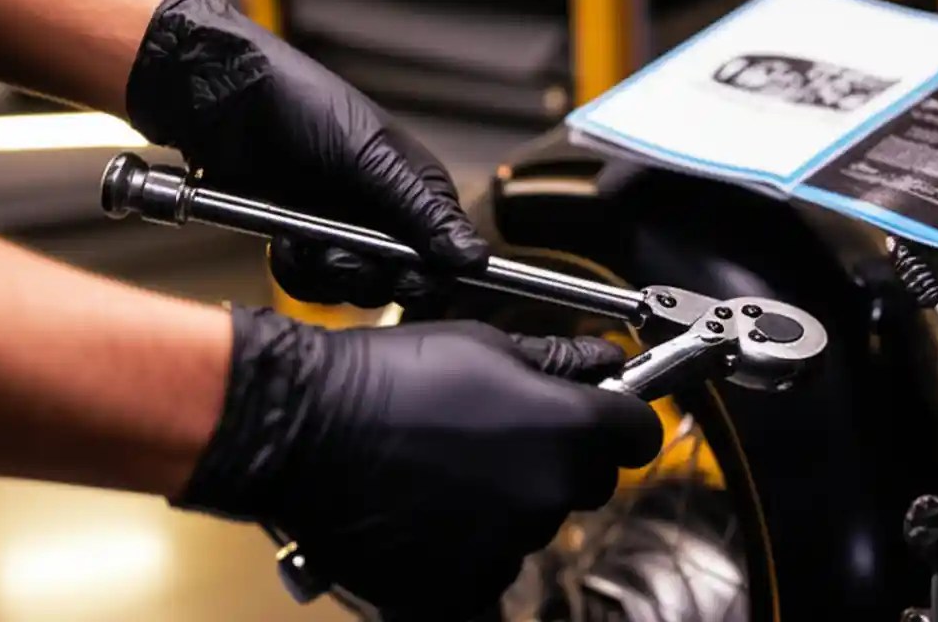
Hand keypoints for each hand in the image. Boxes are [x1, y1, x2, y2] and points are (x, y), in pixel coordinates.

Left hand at [125, 0, 483, 309]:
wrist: (224, 99)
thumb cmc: (301, 103)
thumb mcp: (372, 156)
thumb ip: (422, 212)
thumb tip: (473, 257)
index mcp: (416, 190)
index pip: (445, 254)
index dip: (425, 275)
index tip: (400, 275)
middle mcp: (385, 214)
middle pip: (398, 281)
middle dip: (367, 274)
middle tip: (340, 252)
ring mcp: (344, 229)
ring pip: (354, 287)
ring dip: (328, 272)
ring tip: (305, 240)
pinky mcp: (304, 240)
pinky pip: (313, 283)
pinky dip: (297, 270)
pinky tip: (285, 242)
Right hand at [174, 308, 662, 618]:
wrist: (301, 429)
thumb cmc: (385, 378)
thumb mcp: (482, 345)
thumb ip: (557, 361)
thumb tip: (608, 364)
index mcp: (563, 429)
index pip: (636, 435)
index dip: (623, 422)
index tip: (609, 419)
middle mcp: (544, 495)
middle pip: (586, 483)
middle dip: (560, 461)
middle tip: (502, 438)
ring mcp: (504, 549)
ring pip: (533, 527)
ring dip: (509, 505)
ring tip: (447, 472)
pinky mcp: (458, 591)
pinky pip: (488, 573)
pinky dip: (469, 551)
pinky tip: (432, 514)